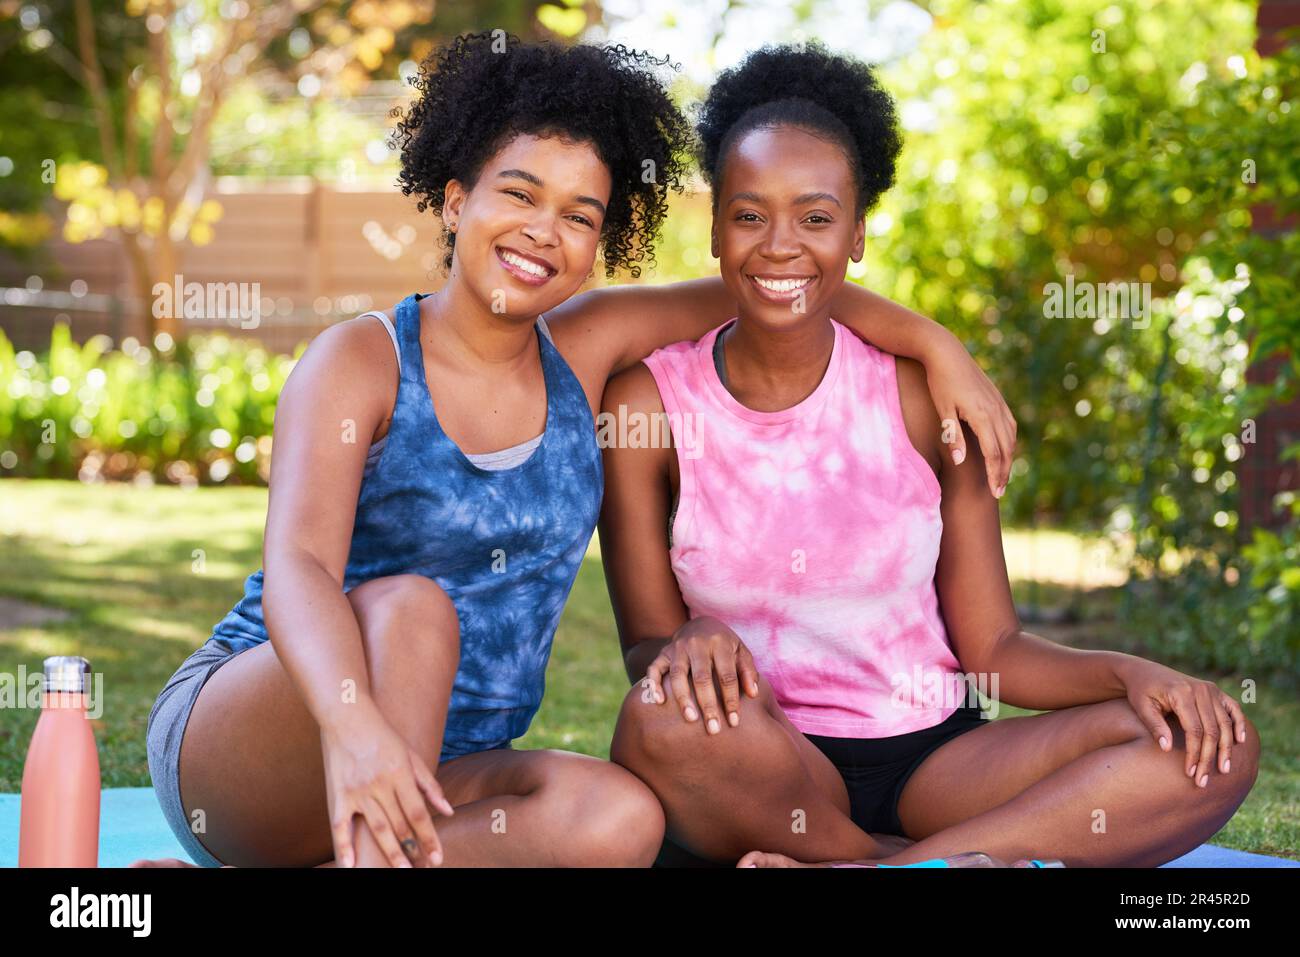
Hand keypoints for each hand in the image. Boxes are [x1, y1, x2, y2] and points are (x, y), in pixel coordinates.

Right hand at [320, 702, 454, 866]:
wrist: (347, 716)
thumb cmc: (383, 735)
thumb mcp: (412, 755)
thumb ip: (430, 785)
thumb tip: (448, 811)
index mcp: (400, 773)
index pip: (418, 814)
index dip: (429, 838)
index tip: (437, 858)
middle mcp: (380, 784)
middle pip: (399, 825)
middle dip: (413, 850)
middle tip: (421, 868)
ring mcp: (357, 791)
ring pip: (376, 829)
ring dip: (390, 852)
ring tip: (401, 871)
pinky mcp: (338, 794)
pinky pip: (340, 826)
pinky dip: (344, 848)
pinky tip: (351, 867)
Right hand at [643, 617, 760, 733]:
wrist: (700, 624)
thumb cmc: (725, 646)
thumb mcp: (741, 652)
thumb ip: (748, 672)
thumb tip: (753, 694)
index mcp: (720, 644)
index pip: (726, 675)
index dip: (731, 699)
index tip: (734, 722)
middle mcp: (697, 644)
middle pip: (702, 677)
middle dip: (708, 704)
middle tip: (713, 729)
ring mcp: (678, 648)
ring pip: (677, 674)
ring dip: (683, 698)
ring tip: (690, 719)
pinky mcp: (663, 653)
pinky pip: (654, 668)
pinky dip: (654, 684)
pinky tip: (659, 702)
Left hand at [927, 335, 1016, 497]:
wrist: (946, 352)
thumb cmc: (939, 382)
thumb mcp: (942, 410)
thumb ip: (952, 436)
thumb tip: (959, 461)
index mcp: (981, 415)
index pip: (993, 453)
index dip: (994, 475)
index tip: (994, 493)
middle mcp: (995, 410)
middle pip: (1005, 449)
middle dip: (1003, 472)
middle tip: (999, 493)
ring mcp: (999, 403)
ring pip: (1010, 437)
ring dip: (1008, 458)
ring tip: (1002, 476)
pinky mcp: (997, 398)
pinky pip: (1010, 424)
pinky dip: (1010, 441)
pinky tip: (1005, 450)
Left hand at [1116, 658, 1249, 788]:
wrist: (1143, 672)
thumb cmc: (1140, 692)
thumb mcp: (1141, 707)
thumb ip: (1154, 725)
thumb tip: (1166, 748)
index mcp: (1181, 693)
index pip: (1194, 730)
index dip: (1194, 754)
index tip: (1191, 773)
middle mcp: (1200, 689)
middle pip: (1212, 730)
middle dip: (1209, 757)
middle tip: (1204, 781)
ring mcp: (1210, 689)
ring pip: (1225, 723)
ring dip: (1226, 748)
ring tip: (1224, 770)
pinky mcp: (1215, 690)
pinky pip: (1232, 708)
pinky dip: (1239, 724)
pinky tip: (1240, 742)